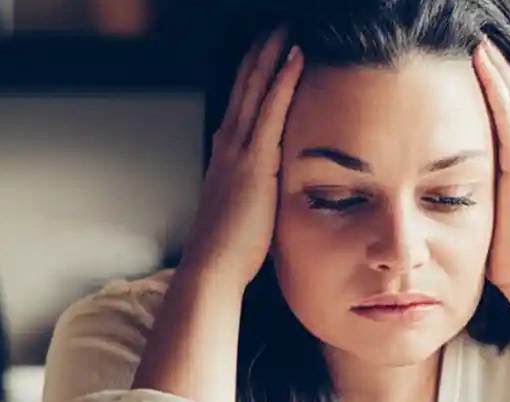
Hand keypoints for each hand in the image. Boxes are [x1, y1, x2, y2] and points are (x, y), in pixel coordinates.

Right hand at [182, 29, 302, 284]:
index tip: (268, 51)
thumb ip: (255, 190)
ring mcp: (239, 150)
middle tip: (276, 26)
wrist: (214, 267)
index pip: (241, 103)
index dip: (254, 74)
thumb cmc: (232, 248)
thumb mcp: (243, 209)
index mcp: (226, 155)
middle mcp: (228, 145)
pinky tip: (296, 58)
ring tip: (286, 28)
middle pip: (245, 85)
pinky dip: (283, 81)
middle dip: (260, 53)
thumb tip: (269, 188)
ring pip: (255, 88)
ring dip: (271, 54)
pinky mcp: (254, 161)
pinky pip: (271, 110)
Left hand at [472, 38, 509, 290]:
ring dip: (493, 65)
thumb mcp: (473, 204)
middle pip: (505, 93)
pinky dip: (496, 86)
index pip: (496, 106)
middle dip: (488, 63)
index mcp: (508, 156)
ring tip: (476, 38)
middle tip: (470, 33)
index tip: (458, 55)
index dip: (480, 79)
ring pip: (508, 96)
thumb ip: (459, 184)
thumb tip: (424, 178)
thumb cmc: (497, 245)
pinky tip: (483, 62)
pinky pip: (507, 114)